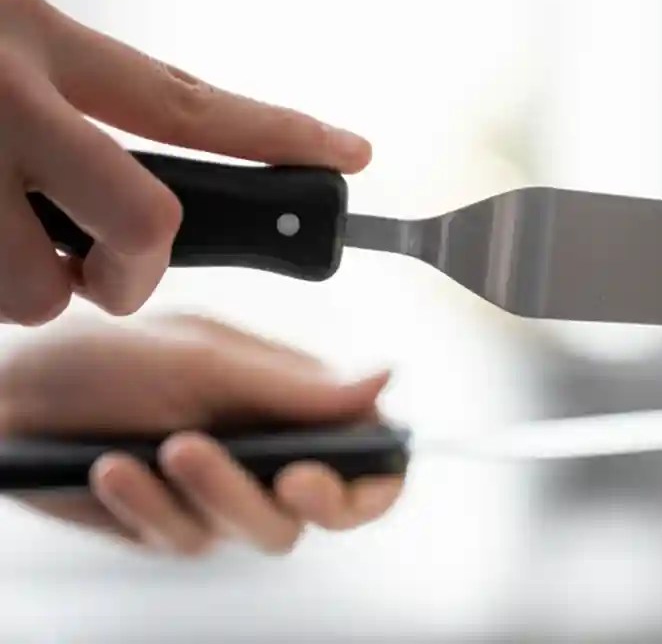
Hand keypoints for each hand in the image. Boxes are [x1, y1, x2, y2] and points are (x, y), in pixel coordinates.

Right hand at [0, 0, 371, 324]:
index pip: (189, 103)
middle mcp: (6, 91)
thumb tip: (154, 185)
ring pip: (40, 289)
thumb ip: (73, 98)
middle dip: (137, 274)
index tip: (351, 156)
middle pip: (146, 222)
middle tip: (115, 275)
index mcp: (37, 36)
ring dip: (33, 288)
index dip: (281, 138)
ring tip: (3, 243)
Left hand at [0, 313, 403, 556]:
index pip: (367, 448)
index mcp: (289, 399)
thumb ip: (295, 385)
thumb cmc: (100, 360)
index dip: (374, 477)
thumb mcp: (203, 360)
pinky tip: (116, 468)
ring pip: (261, 532)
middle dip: (307, 499)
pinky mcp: (173, 525)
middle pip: (326, 509)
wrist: (8, 398)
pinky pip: (188, 539)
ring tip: (167, 449)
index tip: (345, 473)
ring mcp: (221, 492)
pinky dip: (153, 506)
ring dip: (219, 494)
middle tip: (288, 480)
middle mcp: (266, 449)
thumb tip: (385, 378)